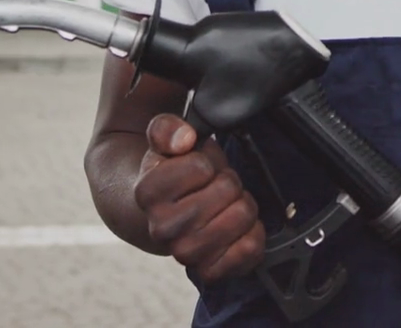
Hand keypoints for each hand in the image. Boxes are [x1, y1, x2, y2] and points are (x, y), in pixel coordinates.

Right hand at [133, 114, 264, 280]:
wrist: (163, 212)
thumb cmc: (171, 172)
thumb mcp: (164, 141)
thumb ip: (167, 129)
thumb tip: (184, 138)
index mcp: (147, 193)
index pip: (202, 167)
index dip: (207, 162)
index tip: (198, 169)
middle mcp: (162, 229)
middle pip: (227, 190)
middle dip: (229, 181)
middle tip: (215, 186)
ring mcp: (185, 253)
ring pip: (242, 218)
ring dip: (242, 205)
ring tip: (227, 204)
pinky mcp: (208, 272)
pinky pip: (249, 250)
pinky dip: (253, 234)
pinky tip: (238, 226)